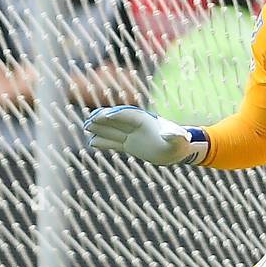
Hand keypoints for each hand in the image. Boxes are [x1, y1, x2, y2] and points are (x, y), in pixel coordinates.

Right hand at [83, 106, 206, 165]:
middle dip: (103, 119)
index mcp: (146, 121)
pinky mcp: (129, 145)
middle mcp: (136, 126)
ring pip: (112, 130)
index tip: (106, 116)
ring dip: (100, 128)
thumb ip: (175, 136)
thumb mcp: (179, 140)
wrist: (177, 151)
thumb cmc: (180, 144)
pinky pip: (114, 142)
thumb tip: (172, 133)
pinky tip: (91, 142)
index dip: (118, 115)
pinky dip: (103, 142)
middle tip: (90, 119)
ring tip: (86, 126)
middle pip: (116, 120)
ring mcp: (131, 135)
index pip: (129, 116)